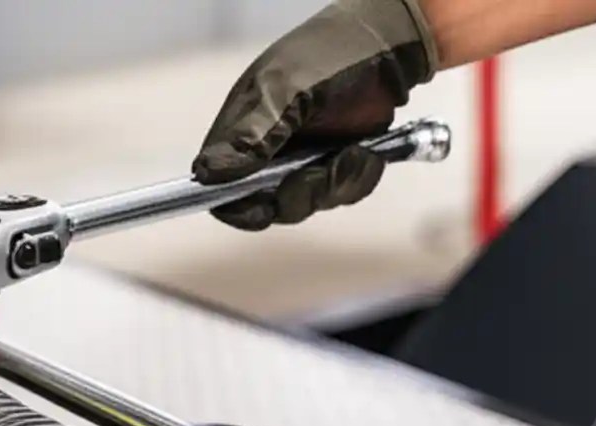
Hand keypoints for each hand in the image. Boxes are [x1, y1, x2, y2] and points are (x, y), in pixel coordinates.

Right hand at [193, 0, 437, 230]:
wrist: (387, 48)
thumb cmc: (327, 60)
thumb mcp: (283, 90)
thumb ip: (250, 133)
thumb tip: (209, 174)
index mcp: (240, 132)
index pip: (218, 185)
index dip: (235, 204)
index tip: (263, 207)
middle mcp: (264, 153)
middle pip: (264, 205)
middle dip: (297, 194)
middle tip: (322, 169)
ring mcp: (300, 164)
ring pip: (305, 204)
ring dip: (332, 184)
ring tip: (352, 151)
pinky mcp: (333, 169)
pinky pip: (338, 196)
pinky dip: (355, 179)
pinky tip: (364, 151)